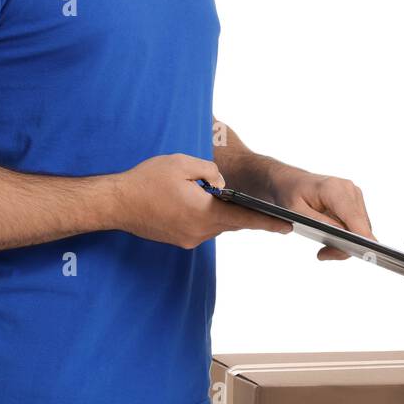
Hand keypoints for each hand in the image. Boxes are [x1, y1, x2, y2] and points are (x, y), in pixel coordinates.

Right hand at [115, 154, 291, 247]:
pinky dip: (206, 216)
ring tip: (223, 198)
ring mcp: (188, 238)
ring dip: (222, 213)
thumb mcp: (182, 163)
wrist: (115, 203)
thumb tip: (222, 182)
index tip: (288, 227)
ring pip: (215, 224)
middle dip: (248, 216)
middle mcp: (199, 231)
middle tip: (271, 216)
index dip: (268, 222)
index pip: (244, 218)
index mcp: (205, 212)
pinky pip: (200, 227)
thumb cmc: (147, 180)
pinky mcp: (178, 239)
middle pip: (231, 222)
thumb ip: (210, 171)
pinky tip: (199, 203)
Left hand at [270, 169, 375, 260]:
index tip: (368, 253)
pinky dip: (347, 236)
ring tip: (324, 251)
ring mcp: (354, 195)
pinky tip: (330, 241)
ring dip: (346, 243)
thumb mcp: (295, 210)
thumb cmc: (291, 193)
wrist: (292, 181)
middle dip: (346, 246)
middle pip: (359, 226)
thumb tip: (341, 234)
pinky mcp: (355, 201)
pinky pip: (357, 225)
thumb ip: (318, 222)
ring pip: (361, 227)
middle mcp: (349, 190)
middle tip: (323, 255)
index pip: (353, 216)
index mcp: (333, 189)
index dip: (362, 235)